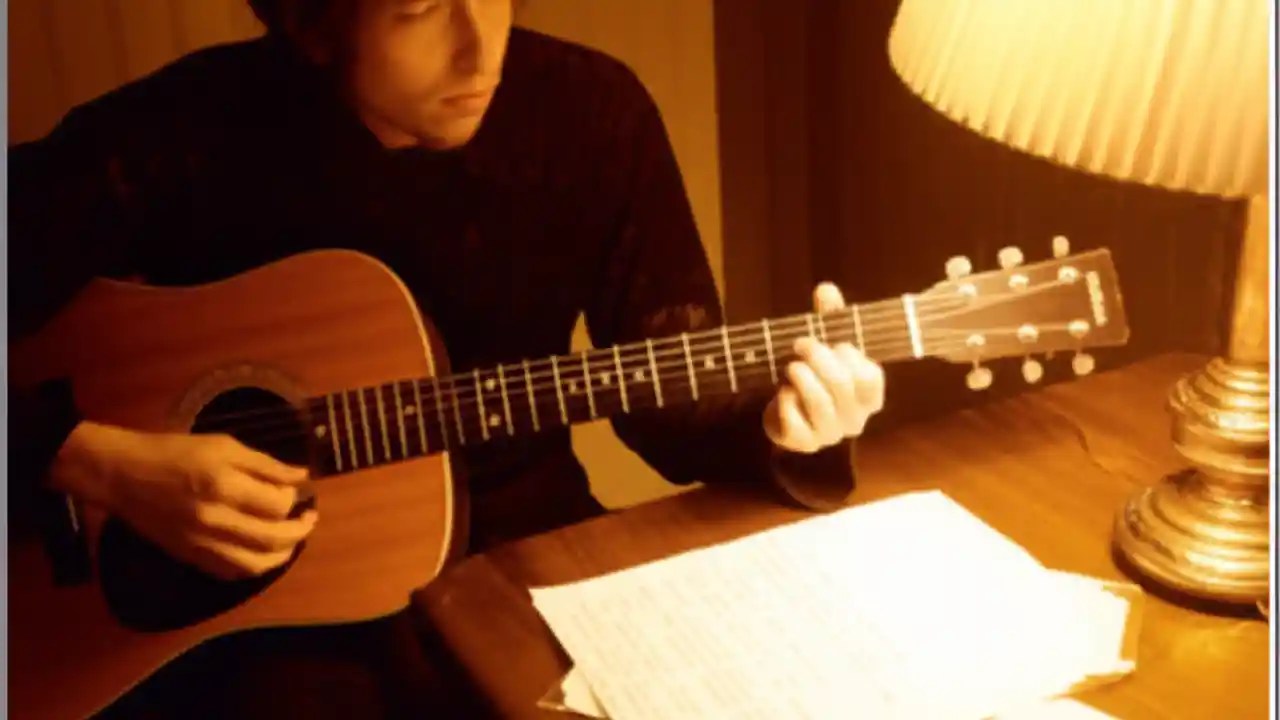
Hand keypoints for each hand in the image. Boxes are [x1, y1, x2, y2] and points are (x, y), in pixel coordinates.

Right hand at [51, 421, 316, 579]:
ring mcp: (201, 544)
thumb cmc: (174, 452)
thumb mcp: (223, 445)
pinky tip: (263, 552)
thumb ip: (265, 464)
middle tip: (310, 519)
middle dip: (300, 531)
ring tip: (293, 540)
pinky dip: (254, 566)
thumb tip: (302, 477)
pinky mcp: (190, 557)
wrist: (123, 475)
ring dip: (282, 555)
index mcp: (223, 486)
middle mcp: (214, 520)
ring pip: (255, 565)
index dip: (295, 498)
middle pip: (273, 539)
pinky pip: (231, 573)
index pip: (277, 505)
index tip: (298, 489)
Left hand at [763, 283, 885, 452]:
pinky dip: (786, 401)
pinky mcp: (805, 444)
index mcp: (869, 397)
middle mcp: (856, 419)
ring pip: (820, 403)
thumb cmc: (816, 377)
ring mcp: (831, 435)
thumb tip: (826, 288)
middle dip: (818, 358)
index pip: (869, 377)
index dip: (848, 356)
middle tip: (800, 344)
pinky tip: (783, 393)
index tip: (832, 342)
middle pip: (842, 385)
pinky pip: (796, 422)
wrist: (789, 415)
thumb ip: (830, 319)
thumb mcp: (826, 346)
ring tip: (790, 366)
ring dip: (801, 378)